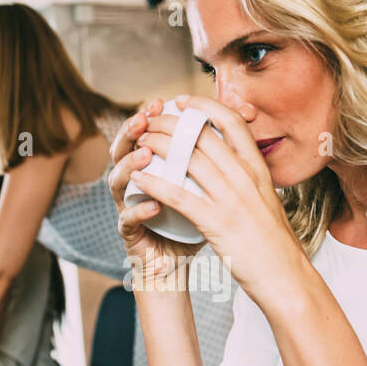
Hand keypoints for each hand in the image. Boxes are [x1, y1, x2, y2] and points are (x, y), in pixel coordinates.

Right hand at [108, 96, 206, 288]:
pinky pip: (127, 219)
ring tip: (145, 155)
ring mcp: (127, 206)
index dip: (153, 114)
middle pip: (124, 148)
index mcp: (153, 165)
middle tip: (145, 118)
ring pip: (117, 179)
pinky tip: (152, 205)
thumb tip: (248, 111)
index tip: (168, 100)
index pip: (147, 132)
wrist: (181, 265)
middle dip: (132, 130)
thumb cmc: (197, 220)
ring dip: (130, 164)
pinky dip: (139, 210)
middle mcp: (135, 181)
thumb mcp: (213, 182)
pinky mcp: (130, 233)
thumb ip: (224, 149)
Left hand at [124, 94, 308, 307]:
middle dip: (171, 123)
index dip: (204, 107)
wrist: (285, 275)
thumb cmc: (274, 242)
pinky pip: (179, 196)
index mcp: (258, 169)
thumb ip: (250, 178)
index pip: (232, 123)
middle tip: (150, 121)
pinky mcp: (218, 223)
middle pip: (203, 136)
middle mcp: (246, 178)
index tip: (182, 101)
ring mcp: (232, 199)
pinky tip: (139, 180)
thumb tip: (233, 161)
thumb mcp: (267, 199)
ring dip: (159, 147)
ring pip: (189, 160)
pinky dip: (156, 184)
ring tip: (139, 144)